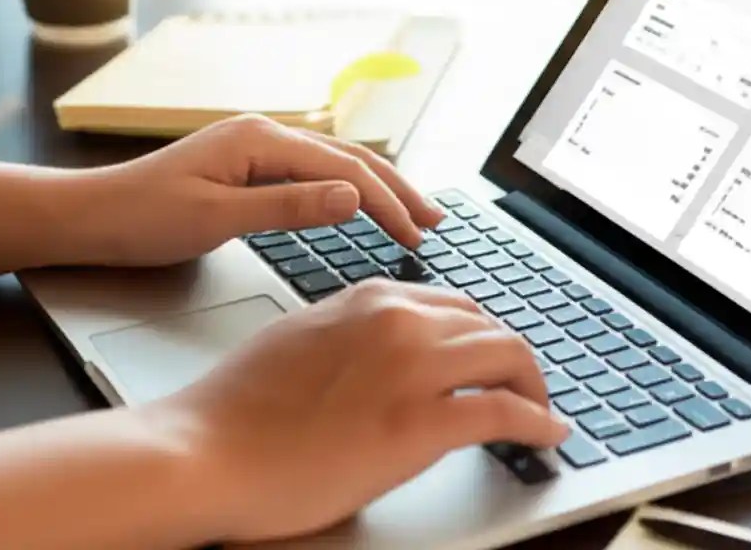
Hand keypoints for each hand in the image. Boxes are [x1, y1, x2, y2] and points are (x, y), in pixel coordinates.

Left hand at [77, 114, 445, 266]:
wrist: (90, 216)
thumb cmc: (142, 218)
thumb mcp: (217, 218)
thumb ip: (289, 207)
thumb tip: (353, 198)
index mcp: (259, 140)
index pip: (344, 170)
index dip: (386, 203)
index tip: (416, 235)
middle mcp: (264, 134)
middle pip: (350, 158)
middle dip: (396, 189)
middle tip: (435, 220)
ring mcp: (257, 147)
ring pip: (336, 163)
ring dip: (378, 187)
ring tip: (414, 211)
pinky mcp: (250, 166)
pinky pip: (314, 172)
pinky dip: (348, 190)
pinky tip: (363, 202)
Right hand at [144, 279, 569, 542]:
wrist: (202, 452)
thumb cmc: (236, 409)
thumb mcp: (302, 341)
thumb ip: (354, 335)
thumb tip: (387, 353)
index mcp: (370, 298)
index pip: (455, 305)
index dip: (482, 336)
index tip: (493, 360)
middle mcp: (400, 320)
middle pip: (490, 326)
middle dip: (514, 359)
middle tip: (526, 388)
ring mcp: (414, 367)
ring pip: (510, 356)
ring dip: (535, 386)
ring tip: (541, 411)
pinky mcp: (422, 422)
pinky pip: (507, 412)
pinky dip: (539, 422)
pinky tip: (548, 435)